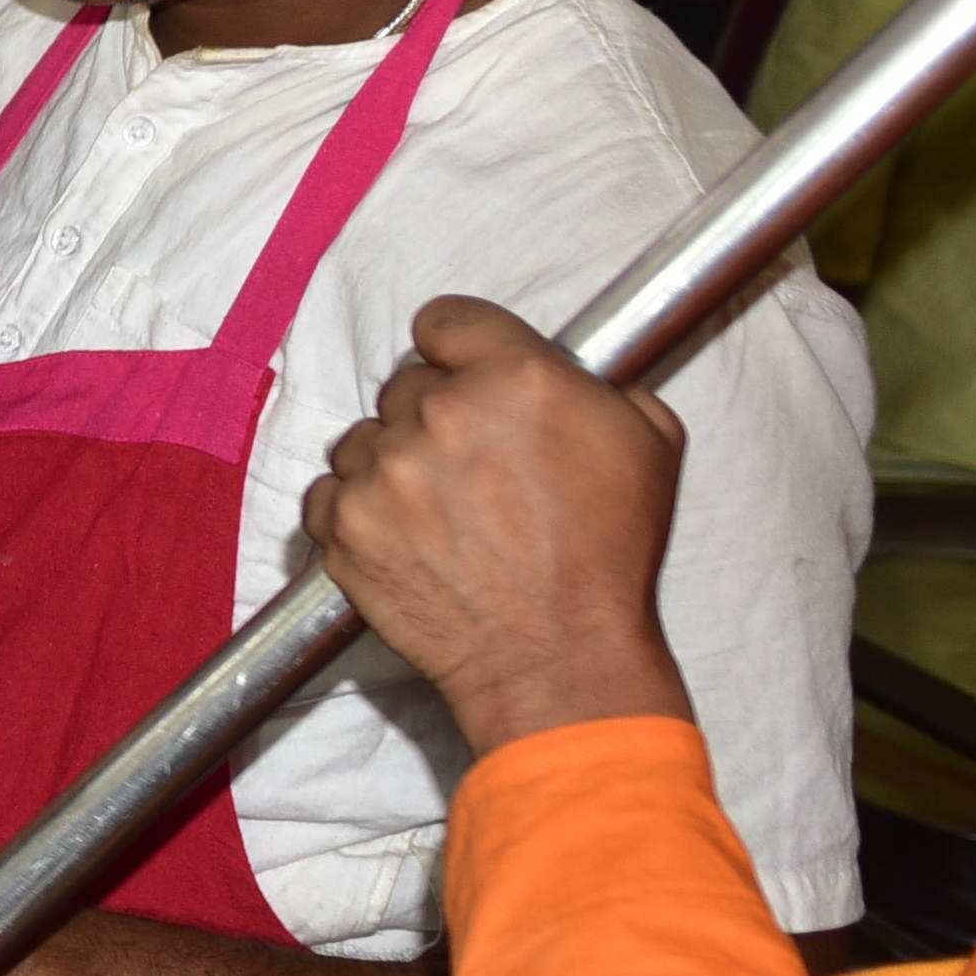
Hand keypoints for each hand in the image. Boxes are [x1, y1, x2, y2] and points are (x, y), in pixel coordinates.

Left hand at [304, 297, 692, 750]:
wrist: (558, 655)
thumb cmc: (606, 559)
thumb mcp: (648, 443)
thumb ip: (600, 384)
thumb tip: (568, 369)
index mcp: (517, 378)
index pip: (445, 320)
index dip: (457, 346)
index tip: (462, 369)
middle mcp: (441, 415)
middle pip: (407, 384)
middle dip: (435, 414)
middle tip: (472, 464)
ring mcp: (384, 472)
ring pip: (365, 437)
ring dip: (393, 462)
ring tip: (441, 509)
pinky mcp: (345, 526)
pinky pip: (328, 491)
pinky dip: (355, 509)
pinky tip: (402, 533)